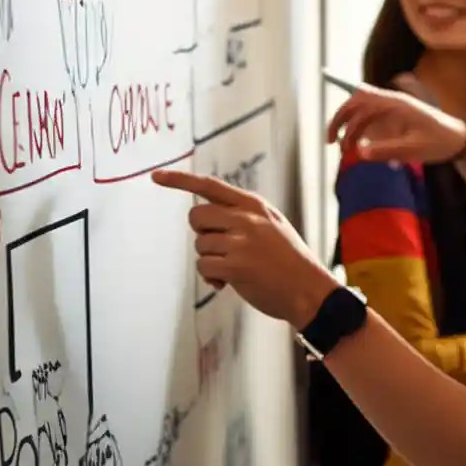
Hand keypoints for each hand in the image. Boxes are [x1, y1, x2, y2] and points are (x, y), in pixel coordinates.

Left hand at [151, 169, 337, 328]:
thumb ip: (243, 216)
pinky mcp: (236, 266)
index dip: (180, 180)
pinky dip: (211, 278)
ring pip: (200, 245)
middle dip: (201, 233)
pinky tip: (228, 283)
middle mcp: (247, 218)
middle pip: (197, 215)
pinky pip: (204, 267)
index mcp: (255, 205)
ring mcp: (242, 242)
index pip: (210, 185)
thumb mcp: (272, 225)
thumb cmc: (289, 261)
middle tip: (219, 247)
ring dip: (210, 260)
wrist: (310, 289)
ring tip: (233, 270)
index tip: (156, 176)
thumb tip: (206, 218)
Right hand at [326, 73, 465, 162]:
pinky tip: (363, 151)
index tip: (333, 132)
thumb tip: (359, 153)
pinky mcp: (395, 121)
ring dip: (351, 130)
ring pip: (363, 115)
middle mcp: (391, 104)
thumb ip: (386, 150)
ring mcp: (392, 111)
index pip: (361, 98)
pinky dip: (364, 135)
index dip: (343, 111)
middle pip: (357, 104)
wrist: (457, 141)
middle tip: (332, 143)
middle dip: (341, 121)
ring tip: (347, 151)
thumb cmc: (438, 142)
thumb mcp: (413, 149)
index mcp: (395, 104)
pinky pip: (373, 124)